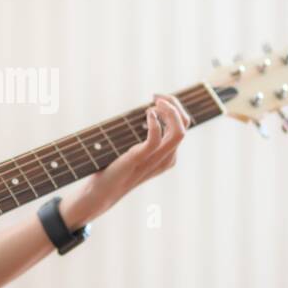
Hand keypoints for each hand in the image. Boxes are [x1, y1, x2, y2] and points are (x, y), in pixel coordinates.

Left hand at [59, 93, 189, 228]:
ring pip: (178, 131)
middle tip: (156, 96)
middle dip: (174, 104)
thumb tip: (147, 113)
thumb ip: (145, 138)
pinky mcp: (141, 158)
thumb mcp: (136, 151)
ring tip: (154, 102)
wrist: (102, 191)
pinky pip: (157, 138)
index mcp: (169, 156)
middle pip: (185, 125)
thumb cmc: (116, 169)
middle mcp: (167, 158)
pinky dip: (154, 121)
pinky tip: (147, 114)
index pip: (183, 126)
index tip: (157, 98)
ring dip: (169, 111)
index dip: (174, 107)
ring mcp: (156, 159)